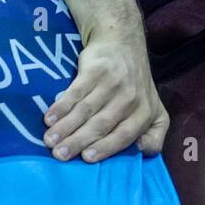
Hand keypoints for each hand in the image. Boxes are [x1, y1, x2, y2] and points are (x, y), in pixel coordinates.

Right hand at [42, 36, 168, 160]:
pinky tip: (49, 118)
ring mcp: (112, 82)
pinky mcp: (95, 70)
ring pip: (85, 110)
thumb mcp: (156, 111)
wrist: (124, 46)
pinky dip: (61, 106)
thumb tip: (141, 151)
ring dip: (65, 127)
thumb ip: (154, 136)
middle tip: (59, 154)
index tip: (86, 158)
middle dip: (78, 141)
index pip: (124, 135)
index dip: (105, 147)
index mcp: (145, 113)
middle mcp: (130, 98)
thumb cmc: (136, 87)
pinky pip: (75, 92)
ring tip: (49, 140)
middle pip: (101, 124)